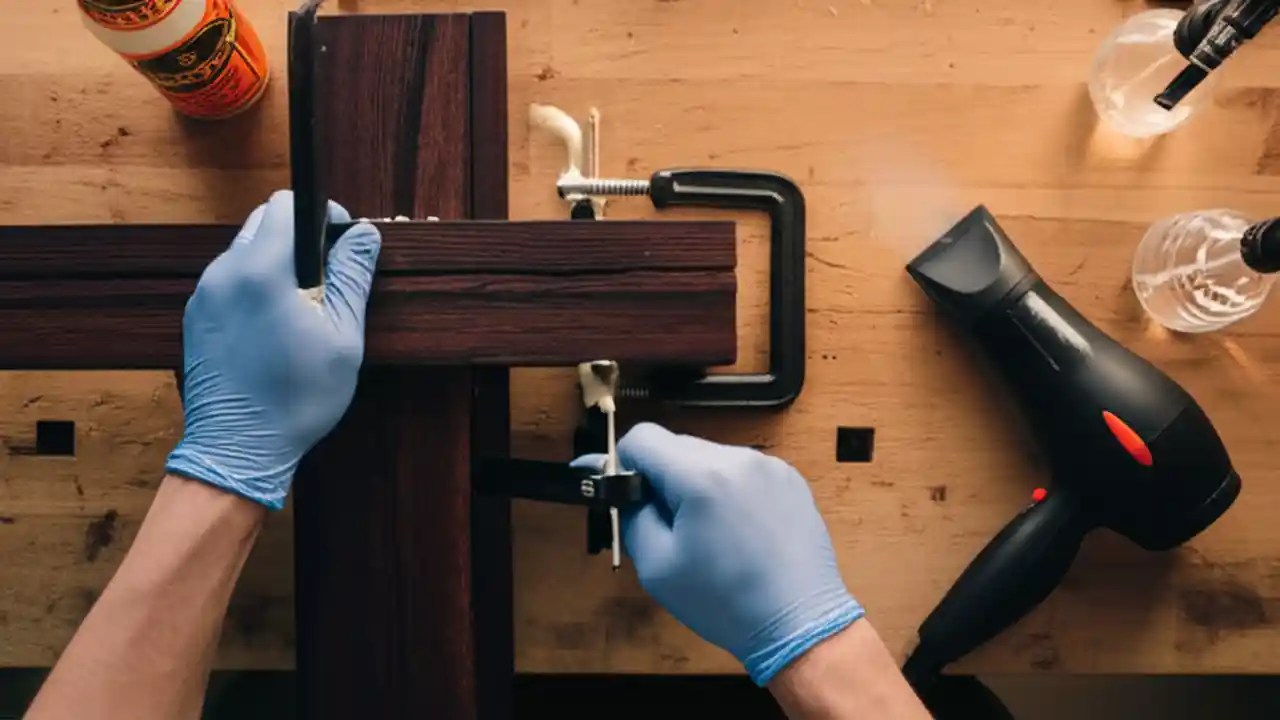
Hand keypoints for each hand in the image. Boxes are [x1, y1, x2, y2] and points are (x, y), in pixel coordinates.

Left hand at [166, 191, 380, 509]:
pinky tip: (273, 328)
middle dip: (300, 241)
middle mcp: (225, 272)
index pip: (288, 205)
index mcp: (262, 271)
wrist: (236, 448)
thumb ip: (352, 278)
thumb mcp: (342, 338)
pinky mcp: (195, 314)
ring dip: (277, 265)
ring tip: (300, 312)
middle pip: (265, 222)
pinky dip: (255, 288)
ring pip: (246, 250)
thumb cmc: (296, 398)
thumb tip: (364, 234)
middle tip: (326, 285)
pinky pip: (230, 279)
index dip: (323, 218)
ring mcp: (204, 293)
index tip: (342, 247)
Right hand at [576, 423, 862, 685]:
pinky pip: (742, 470)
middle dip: (663, 478)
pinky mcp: (790, 479)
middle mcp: (738, 458)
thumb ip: (631, 514)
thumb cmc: (724, 602)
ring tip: (710, 533)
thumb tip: (621, 485)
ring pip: (710, 457)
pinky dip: (729, 490)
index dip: (625, 464)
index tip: (631, 497)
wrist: (799, 624)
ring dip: (696, 483)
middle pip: (677, 446)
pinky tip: (739, 531)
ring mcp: (769, 466)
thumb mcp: (657, 566)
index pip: (642, 437)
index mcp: (702, 476)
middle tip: (669, 525)